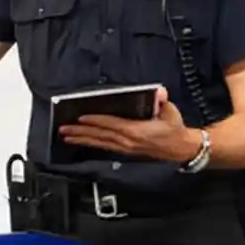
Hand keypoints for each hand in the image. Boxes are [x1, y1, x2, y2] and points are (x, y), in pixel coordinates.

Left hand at [59, 87, 201, 162]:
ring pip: (99, 143)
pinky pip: (105, 147)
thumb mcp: (170, 112)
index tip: (81, 118)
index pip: (111, 125)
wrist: (180, 148)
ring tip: (66, 136)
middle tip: (63, 129)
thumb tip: (159, 93)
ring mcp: (125, 148)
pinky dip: (92, 143)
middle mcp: (127, 142)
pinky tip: (82, 141)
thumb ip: (162, 102)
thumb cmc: (174, 129)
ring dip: (82, 139)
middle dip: (80, 132)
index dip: (95, 121)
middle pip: (100, 135)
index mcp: (136, 131)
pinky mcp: (125, 151)